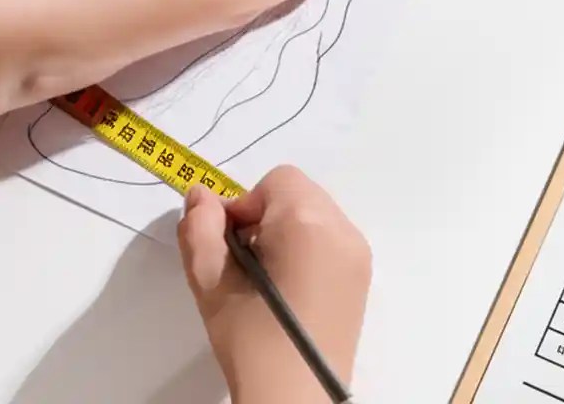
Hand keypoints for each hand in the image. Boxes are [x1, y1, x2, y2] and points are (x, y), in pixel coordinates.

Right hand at [178, 166, 371, 403]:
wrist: (296, 398)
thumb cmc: (252, 338)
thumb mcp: (211, 281)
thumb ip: (200, 228)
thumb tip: (202, 195)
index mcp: (309, 222)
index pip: (274, 181)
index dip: (244, 207)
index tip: (230, 247)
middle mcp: (343, 230)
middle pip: (297, 194)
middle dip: (265, 217)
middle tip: (244, 264)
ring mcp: (359, 255)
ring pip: (314, 215)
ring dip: (285, 233)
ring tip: (265, 280)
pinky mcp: (362, 278)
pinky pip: (330, 240)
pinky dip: (306, 250)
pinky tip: (288, 291)